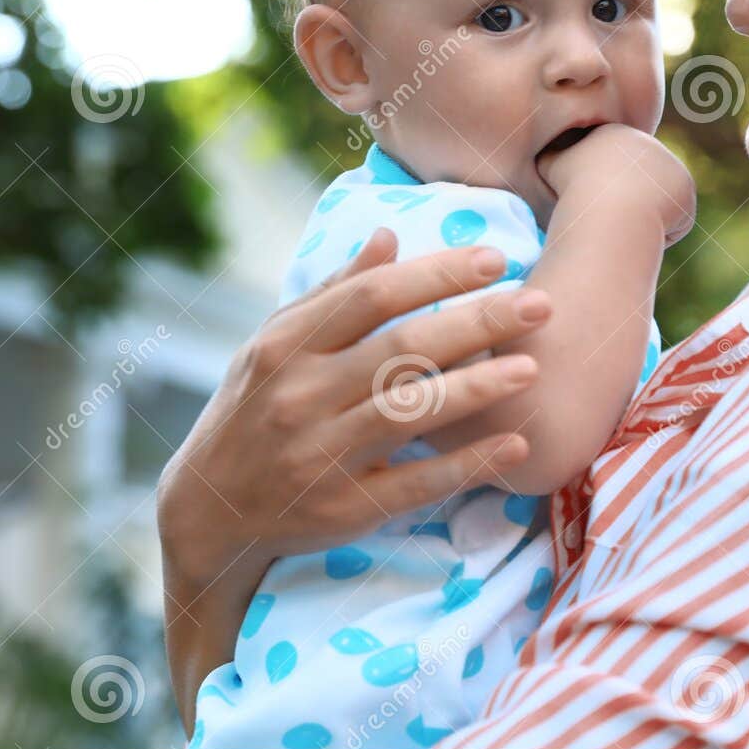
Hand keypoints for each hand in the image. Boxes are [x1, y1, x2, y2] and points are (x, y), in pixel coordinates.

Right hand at [156, 228, 553, 591]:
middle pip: (402, 350)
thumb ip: (333, 293)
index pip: (372, 298)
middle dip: (477, 323)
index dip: (436, 275)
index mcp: (287, 347)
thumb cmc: (253, 411)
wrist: (208, 512)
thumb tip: (389, 236)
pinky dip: (467, 464)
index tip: (495, 259)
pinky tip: (514, 443)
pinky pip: (415, 484)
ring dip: (477, 388)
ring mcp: (322, 456)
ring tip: (532, 366)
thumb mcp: (272, 345)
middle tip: (540, 304)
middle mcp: (302, 397)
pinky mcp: (343, 509)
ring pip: (410, 413)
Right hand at [535, 124, 696, 245]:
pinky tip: (645, 227)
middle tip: (608, 216)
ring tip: (624, 221)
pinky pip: (673, 219)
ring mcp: (670, 164)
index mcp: (616, 134)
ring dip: (642, 217)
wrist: (608, 204)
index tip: (592, 202)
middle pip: (636, 184)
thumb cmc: (572, 189)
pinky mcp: (686, 188)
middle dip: (624, 203)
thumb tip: (543, 158)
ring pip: (655, 202)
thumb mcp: (549, 166)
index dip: (600, 192)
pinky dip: (660, 231)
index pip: (611, 170)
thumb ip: (551, 159)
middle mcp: (648, 144)